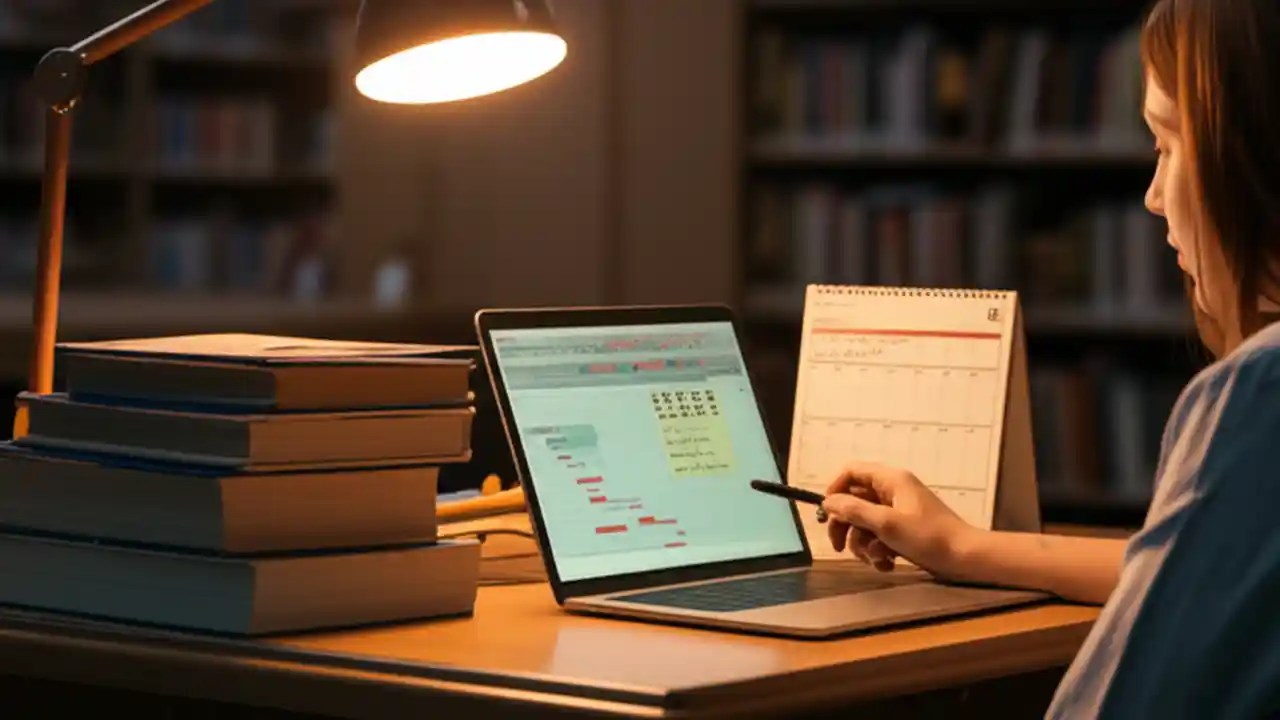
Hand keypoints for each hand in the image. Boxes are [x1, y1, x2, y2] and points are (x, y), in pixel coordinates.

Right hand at [821, 462, 978, 577]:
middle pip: (854, 501)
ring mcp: (898, 511)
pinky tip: (887, 564)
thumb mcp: (887, 524)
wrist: (965, 558)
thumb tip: (828, 501)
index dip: (835, 490)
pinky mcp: (904, 530)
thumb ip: (854, 510)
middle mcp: (893, 491)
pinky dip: (878, 551)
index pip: (851, 472)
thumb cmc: (928, 537)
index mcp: (891, 480)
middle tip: (838, 547)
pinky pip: (879, 536)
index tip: (827, 514)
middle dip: (846, 526)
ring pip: (865, 523)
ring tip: (876, 560)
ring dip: (864, 544)